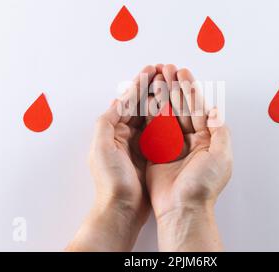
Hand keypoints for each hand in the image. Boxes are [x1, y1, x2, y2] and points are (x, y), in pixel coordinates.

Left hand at [67, 65, 156, 250]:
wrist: (122, 209)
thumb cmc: (111, 181)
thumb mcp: (101, 148)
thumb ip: (106, 122)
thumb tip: (119, 100)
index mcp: (113, 131)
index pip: (127, 102)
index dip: (138, 85)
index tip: (150, 70)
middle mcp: (126, 135)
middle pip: (140, 105)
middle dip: (152, 87)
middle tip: (164, 71)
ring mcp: (139, 144)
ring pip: (152, 116)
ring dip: (161, 99)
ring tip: (172, 83)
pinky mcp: (151, 154)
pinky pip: (161, 131)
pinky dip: (168, 118)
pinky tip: (177, 108)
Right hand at [146, 65, 232, 250]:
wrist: (182, 209)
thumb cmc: (204, 186)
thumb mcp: (221, 157)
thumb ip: (220, 131)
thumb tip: (215, 110)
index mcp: (207, 140)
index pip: (197, 108)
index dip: (190, 89)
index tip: (182, 72)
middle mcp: (190, 141)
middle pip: (181, 108)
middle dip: (174, 87)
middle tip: (166, 68)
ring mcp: (173, 146)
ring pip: (166, 115)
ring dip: (161, 96)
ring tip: (156, 77)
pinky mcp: (157, 153)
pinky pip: (153, 129)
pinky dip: (150, 113)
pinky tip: (147, 98)